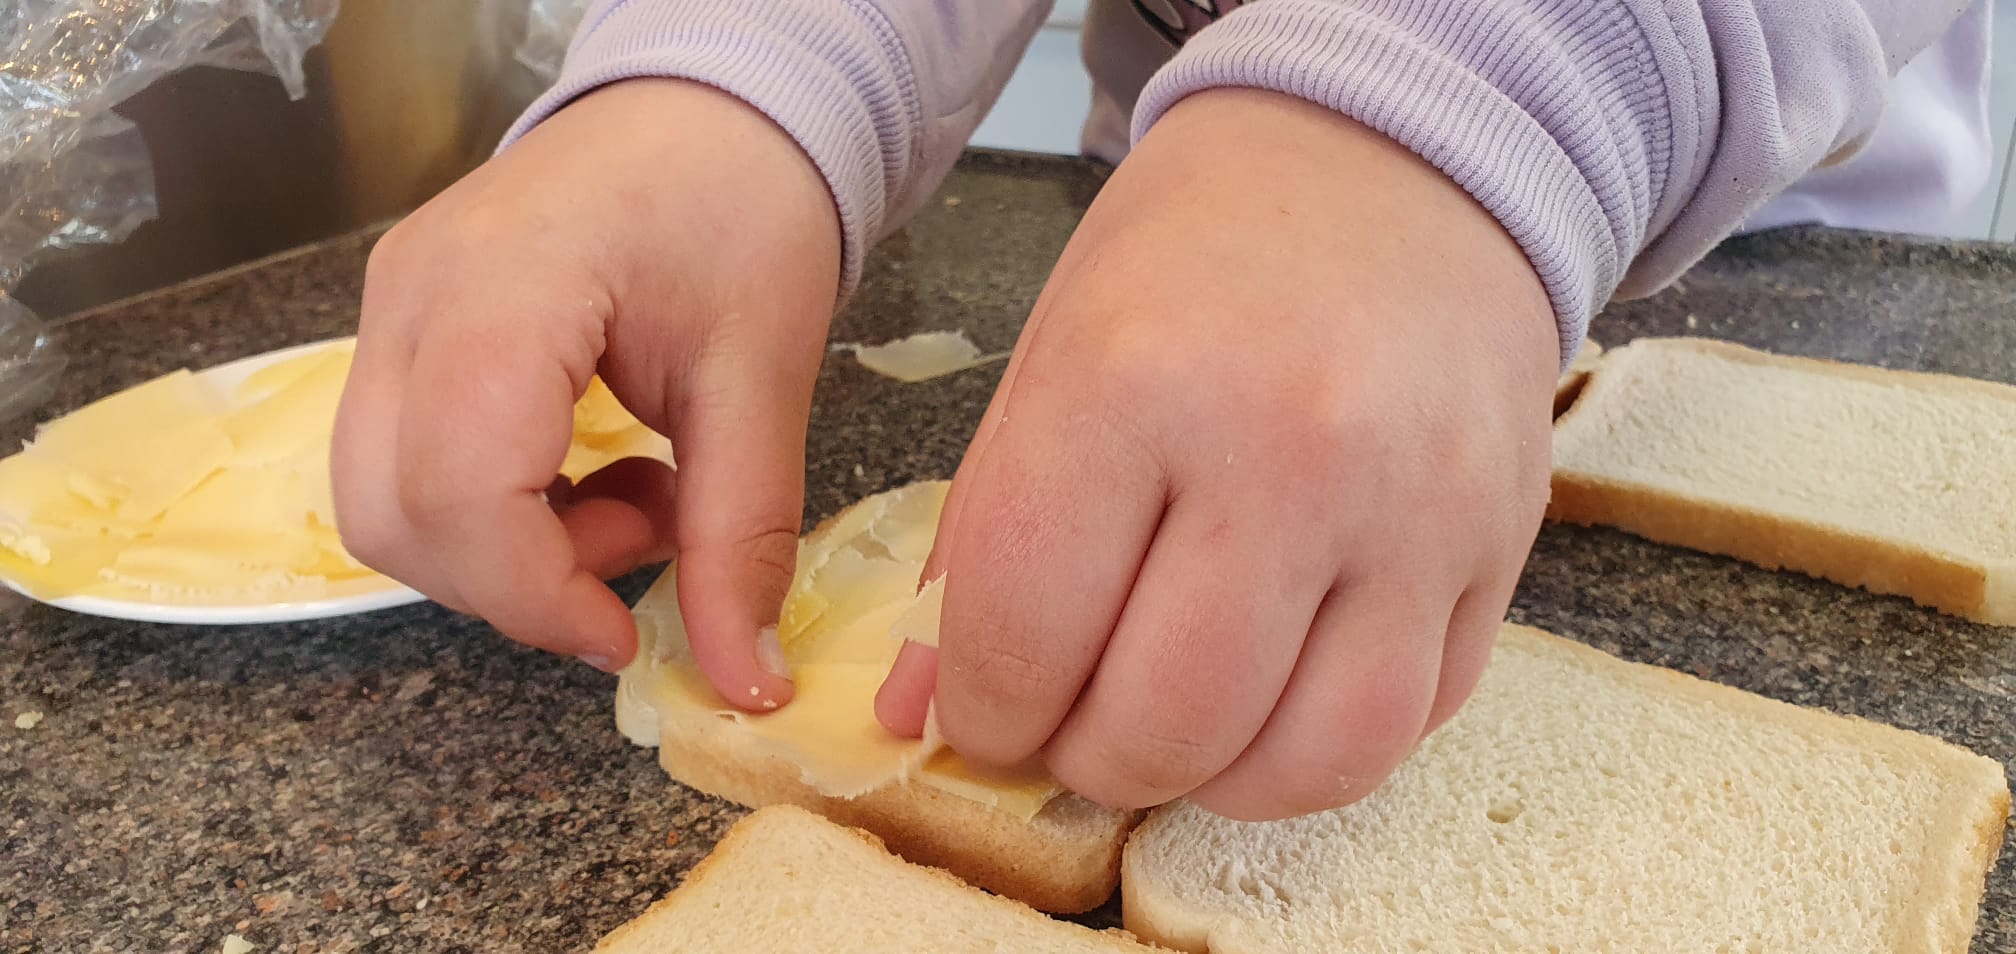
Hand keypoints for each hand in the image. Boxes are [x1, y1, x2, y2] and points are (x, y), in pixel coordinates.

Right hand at [332, 79, 840, 708]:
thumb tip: (741, 678)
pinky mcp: (407, 327)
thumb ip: (743, 534)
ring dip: (509, 547)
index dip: (537, 596)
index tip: (627, 633)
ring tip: (638, 494)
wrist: (712, 110)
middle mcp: (412, 298)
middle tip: (645, 547)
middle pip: (392, 514)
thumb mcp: (764, 374)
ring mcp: (393, 308)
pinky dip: (498, 505)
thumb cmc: (740, 206)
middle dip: (517, 580)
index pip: (456, 492)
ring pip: (386, 498)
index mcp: (500, 290)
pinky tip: (597, 467)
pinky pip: (410, 458)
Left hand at [875, 89, 1558, 820]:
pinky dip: (1320, 745)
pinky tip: (1275, 689)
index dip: (985, 710)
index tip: (986, 711)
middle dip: (1090, 761)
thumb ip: (983, 544)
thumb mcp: (1051, 358)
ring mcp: (1416, 510)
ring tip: (1174, 726)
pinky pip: (1406, 724)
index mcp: (1136, 383)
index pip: (1026, 632)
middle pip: (1166, 721)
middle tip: (1075, 726)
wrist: (1394, 162)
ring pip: (1305, 760)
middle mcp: (1291, 452)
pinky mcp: (1501, 549)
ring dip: (1212, 781)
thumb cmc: (1195, 258)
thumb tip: (922, 714)